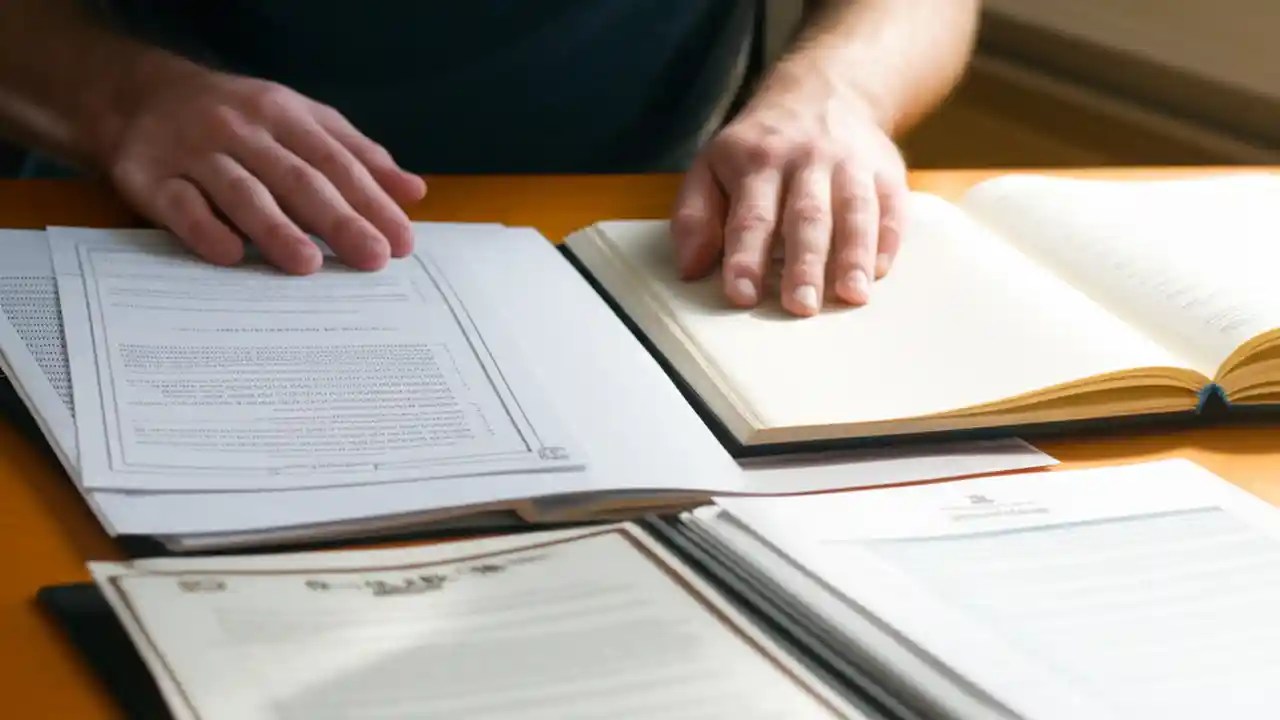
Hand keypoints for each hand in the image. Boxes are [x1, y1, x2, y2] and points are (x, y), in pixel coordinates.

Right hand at [98, 61, 425, 273]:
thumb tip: (413, 192)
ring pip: (241, 192)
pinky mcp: (149, 177)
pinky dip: (204, 229)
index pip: (336, 161)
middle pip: (296, 178)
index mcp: (283, 114)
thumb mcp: (300, 121)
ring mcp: (193, 152)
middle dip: (338, 219)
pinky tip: (230, 256)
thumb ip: (356, 155)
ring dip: (275, 229)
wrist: (138, 94)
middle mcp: (240, 130)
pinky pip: (179, 205)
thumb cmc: (239, 119)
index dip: (371, 201)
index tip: (401, 240)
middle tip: (372, 257)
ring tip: (307, 265)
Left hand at [670, 62, 907, 316]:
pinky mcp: (886, 171)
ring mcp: (849, 165)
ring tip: (852, 295)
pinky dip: (888, 239)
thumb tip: (690, 267)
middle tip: (800, 307)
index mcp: (757, 163)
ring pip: (853, 211)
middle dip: (803, 264)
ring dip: (854, 255)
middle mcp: (806, 161)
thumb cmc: (760, 146)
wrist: (824, 90)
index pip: (751, 216)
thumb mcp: (712, 166)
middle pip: (806, 217)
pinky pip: (891, 206)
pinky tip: (880, 271)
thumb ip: (695, 216)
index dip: (746, 258)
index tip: (742, 295)